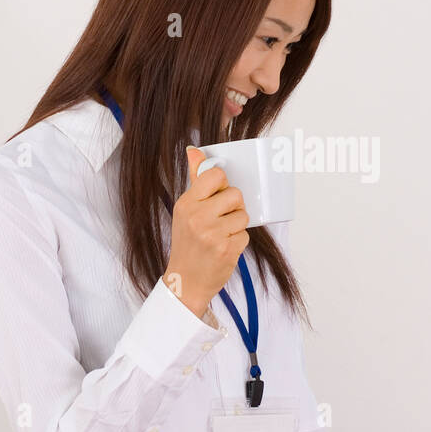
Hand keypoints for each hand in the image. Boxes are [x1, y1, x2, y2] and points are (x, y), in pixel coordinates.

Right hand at [163, 147, 248, 319]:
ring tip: (221, 236)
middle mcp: (198, 216)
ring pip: (243, 215)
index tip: (217, 197)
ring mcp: (212, 234)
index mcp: (187, 203)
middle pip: (236, 195)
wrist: (185, 281)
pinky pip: (245, 235)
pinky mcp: (227, 249)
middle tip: (220, 221)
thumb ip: (195, 180)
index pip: (216, 175)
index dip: (223, 184)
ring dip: (237, 226)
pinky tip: (223, 249)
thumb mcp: (185, 210)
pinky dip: (238, 242)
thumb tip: (194, 149)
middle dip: (233, 208)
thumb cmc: (188, 243)